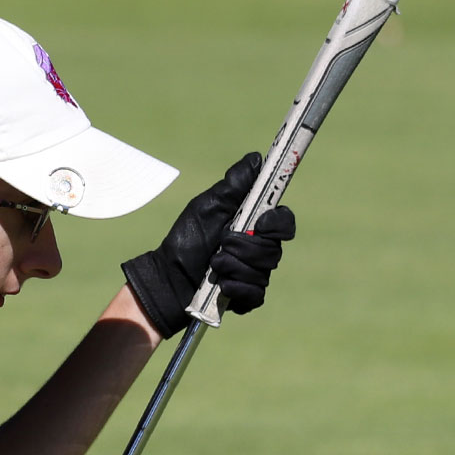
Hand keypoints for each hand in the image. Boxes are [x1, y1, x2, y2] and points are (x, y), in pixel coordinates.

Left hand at [121, 153, 297, 337]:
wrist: (169, 276)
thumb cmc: (187, 238)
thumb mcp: (208, 205)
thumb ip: (234, 184)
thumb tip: (257, 157)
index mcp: (254, 226)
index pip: (284, 223)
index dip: (277, 224)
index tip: (258, 223)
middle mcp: (260, 249)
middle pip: (274, 248)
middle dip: (244, 246)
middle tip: (221, 243)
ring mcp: (255, 273)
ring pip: (264, 271)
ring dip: (235, 266)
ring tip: (213, 264)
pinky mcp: (247, 296)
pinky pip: (256, 294)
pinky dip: (237, 288)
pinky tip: (222, 285)